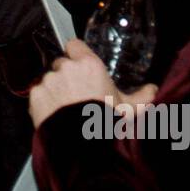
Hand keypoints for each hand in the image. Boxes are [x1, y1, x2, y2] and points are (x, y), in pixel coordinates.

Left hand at [28, 39, 158, 127]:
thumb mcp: (130, 110)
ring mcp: (49, 81)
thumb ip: (142, 97)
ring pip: (49, 80)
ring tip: (66, 108)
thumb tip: (154, 89)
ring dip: (55, 90)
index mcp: (89, 65)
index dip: (76, 54)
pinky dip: (43, 103)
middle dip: (66, 75)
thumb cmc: (108, 123)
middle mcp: (66, 68)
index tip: (79, 65)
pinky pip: (38, 95)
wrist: (84, 144)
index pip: (74, 45)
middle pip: (61, 64)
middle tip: (76, 94)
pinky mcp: (35, 96)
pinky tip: (55, 115)